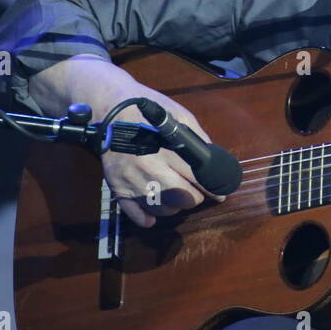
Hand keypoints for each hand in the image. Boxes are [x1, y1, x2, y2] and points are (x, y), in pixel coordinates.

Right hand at [94, 85, 220, 228]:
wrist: (111, 112)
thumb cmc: (149, 113)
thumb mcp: (180, 117)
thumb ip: (198, 138)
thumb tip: (213, 160)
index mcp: (167, 150)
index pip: (196, 178)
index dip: (211, 189)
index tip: (219, 194)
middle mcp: (149, 169)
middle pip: (181, 198)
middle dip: (193, 197)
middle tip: (193, 191)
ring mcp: (131, 181)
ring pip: (161, 209)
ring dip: (173, 207)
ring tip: (175, 197)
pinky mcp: (117, 188)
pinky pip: (135, 214)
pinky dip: (147, 218)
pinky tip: (154, 213)